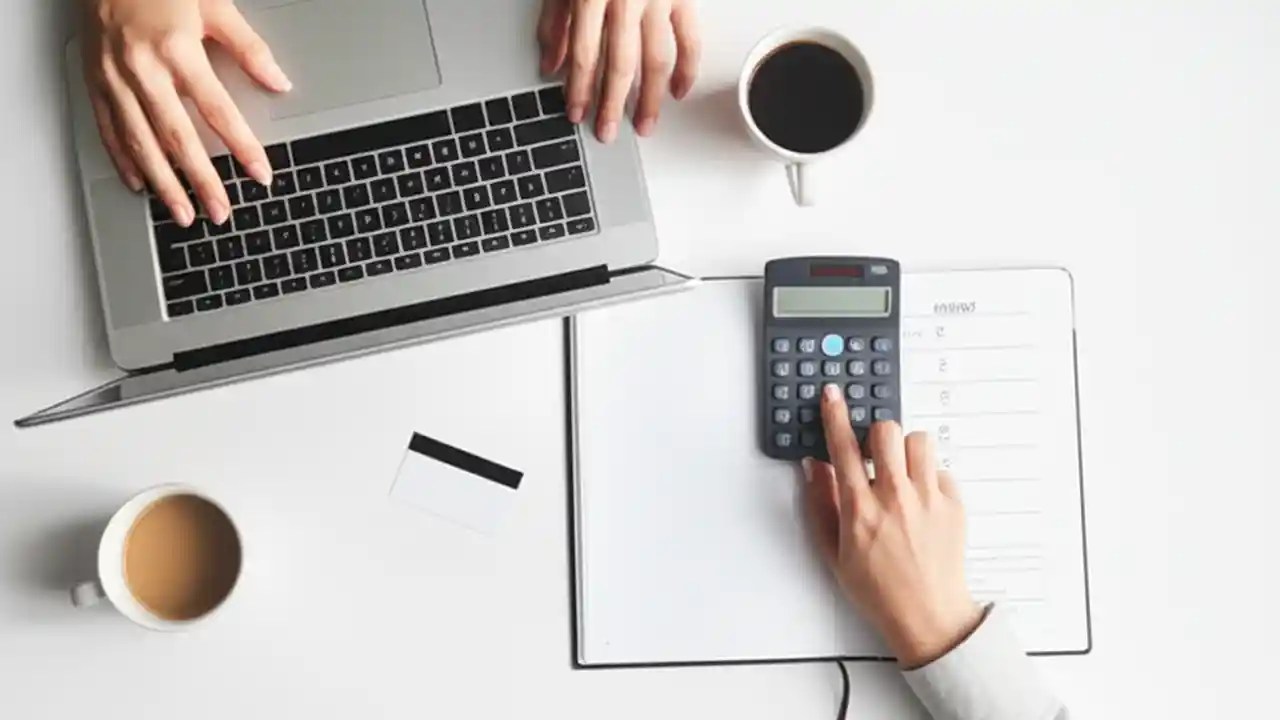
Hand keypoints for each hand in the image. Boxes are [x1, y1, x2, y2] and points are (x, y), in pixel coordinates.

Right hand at [82, 0, 291, 226]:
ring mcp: (114, 78)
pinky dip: (125, 160)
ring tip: (183, 213)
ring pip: (141, 142)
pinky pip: (109, 129)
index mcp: (177, 50)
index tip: (261, 174)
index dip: (242, 147)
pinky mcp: (95, 81)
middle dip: (201, 181)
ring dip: (164, 184)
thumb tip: (279, 82)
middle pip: (177, 138)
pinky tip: (141, 184)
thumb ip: (248, 48)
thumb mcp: (213, 5)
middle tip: (220, 212)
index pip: (218, 111)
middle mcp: (143, 69)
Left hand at [537, 0, 700, 141]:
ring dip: (650, 98)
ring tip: (644, 123)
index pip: (585, 54)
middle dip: (612, 104)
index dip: (579, 89)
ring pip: (656, 59)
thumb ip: (556, 21)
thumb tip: (551, 64)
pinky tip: (677, 91)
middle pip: (620, 63)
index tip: (575, 113)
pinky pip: (689, 39)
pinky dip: (687, 68)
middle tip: (607, 132)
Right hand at [803, 384, 983, 668]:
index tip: (833, 396)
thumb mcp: (834, 552)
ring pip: (919, 440)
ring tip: (901, 472)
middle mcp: (895, 498)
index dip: (835, 415)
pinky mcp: (954, 505)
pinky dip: (929, 476)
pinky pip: (941, 468)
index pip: (844, 448)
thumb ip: (821, 504)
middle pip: (886, 431)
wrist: (928, 616)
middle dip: (877, 435)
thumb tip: (814, 469)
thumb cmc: (880, 591)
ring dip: (906, 450)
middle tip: (875, 454)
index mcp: (861, 510)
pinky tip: (921, 498)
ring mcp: (928, 500)